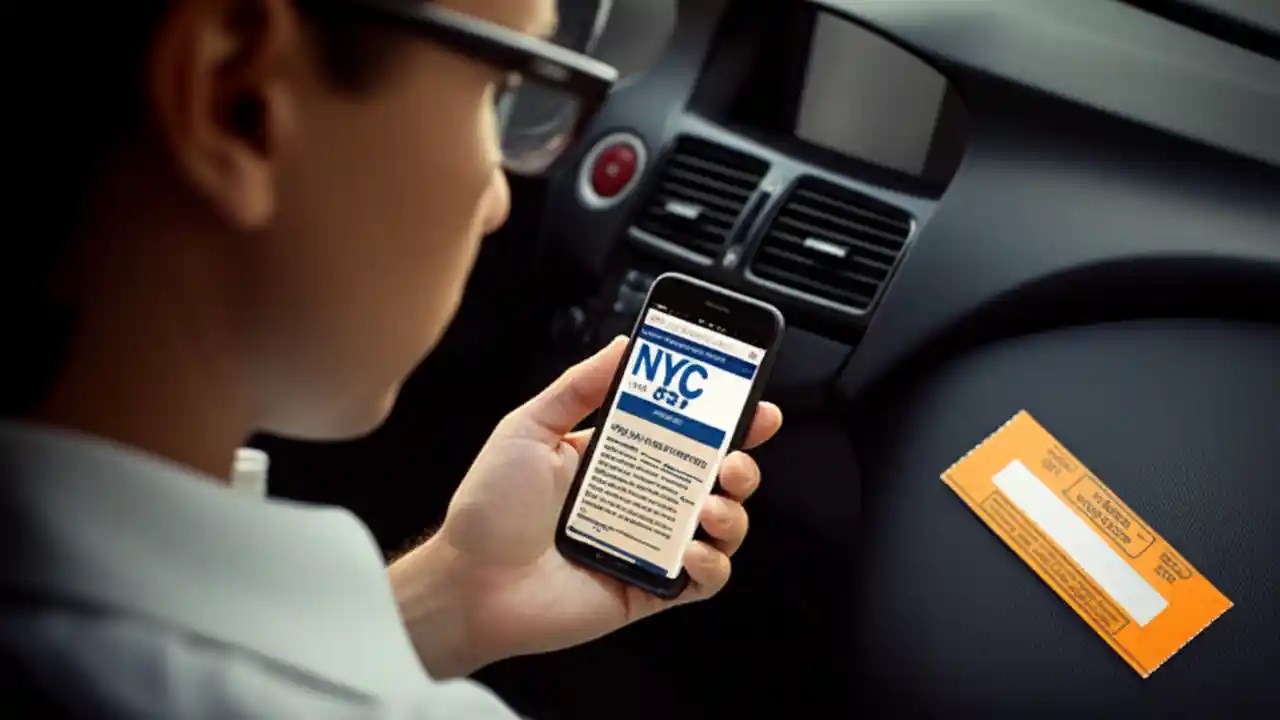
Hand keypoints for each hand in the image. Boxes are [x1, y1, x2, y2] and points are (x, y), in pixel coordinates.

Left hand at [389, 337, 782, 677]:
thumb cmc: (489, 508)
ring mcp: (649, 547)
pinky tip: (691, 550)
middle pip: (715, 478)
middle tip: (736, 456)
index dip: (726, 418)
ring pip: (720, 528)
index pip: (686, 432)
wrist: (467, 582)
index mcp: (618, 458)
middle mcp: (640, 501)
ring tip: (711, 503)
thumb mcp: (528, 428)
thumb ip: (578, 387)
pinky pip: (702, 581)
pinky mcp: (648, 590)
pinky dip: (712, 565)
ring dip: (733, 513)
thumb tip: (624, 346)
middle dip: (742, 463)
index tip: (753, 403)